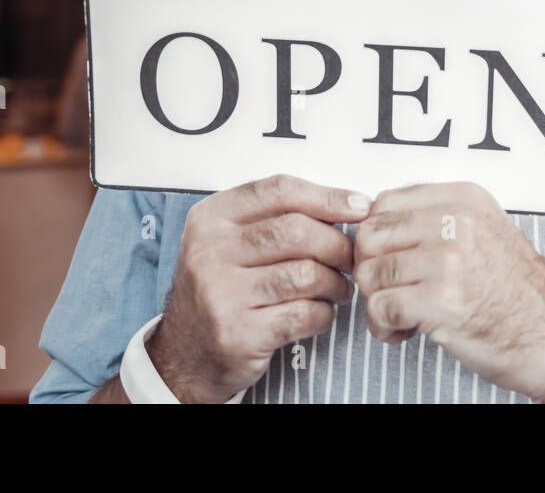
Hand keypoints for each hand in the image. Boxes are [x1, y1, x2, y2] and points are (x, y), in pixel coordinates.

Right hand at [147, 174, 370, 402]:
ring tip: (339, 288)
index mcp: (211, 218)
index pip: (279, 191)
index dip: (327, 196)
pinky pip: (304, 314)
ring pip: (306, 274)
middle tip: (351, 258)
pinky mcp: (238, 333)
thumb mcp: (230, 242)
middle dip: (338, 245)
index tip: (359, 205)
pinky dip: (325, 313)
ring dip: (336, 282)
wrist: (185, 353)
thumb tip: (345, 205)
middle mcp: (210, 251)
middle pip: (298, 231)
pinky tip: (321, 312)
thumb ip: (275, 218)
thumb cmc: (220, 290)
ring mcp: (221, 293)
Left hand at [352, 182, 544, 402]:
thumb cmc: (520, 298)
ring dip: (377, 303)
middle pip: (370, 236)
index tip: (389, 261)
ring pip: (369, 274)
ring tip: (401, 316)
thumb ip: (438, 221)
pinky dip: (383, 327)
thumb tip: (379, 225)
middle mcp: (456, 221)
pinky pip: (379, 308)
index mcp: (465, 200)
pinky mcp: (441, 301)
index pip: (384, 203)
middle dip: (371, 271)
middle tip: (392, 293)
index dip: (377, 238)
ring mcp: (449, 259)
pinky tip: (405, 333)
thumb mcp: (486, 234)